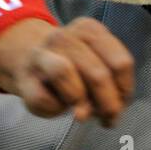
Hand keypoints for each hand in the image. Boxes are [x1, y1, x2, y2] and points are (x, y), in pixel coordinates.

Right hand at [0, 17, 134, 126]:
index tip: (122, 101)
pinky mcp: (26, 77)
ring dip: (80, 102)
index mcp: (89, 30)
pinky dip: (55, 109)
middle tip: (108, 120)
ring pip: (63, 72)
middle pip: (97, 74)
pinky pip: (45, 98)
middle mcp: (65, 36)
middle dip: (107, 104)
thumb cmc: (72, 67)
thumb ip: (110, 84)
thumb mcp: (98, 65)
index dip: (124, 89)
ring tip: (84, 114)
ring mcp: (42, 54)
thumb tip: (103, 113)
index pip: (120, 62)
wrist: (29, 60)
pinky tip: (58, 107)